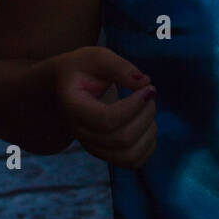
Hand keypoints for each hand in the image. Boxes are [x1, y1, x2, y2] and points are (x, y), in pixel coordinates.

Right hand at [50, 46, 156, 166]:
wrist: (69, 88)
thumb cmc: (83, 69)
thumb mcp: (97, 57)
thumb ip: (119, 67)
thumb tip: (144, 82)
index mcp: (74, 107)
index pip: (106, 120)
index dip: (134, 107)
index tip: (149, 87)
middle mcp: (81, 133)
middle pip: (121, 139)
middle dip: (145, 115)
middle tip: (149, 92)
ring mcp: (94, 147)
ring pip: (129, 156)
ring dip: (149, 131)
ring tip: (148, 108)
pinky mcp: (107, 153)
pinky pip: (133, 162)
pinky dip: (148, 145)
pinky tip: (147, 123)